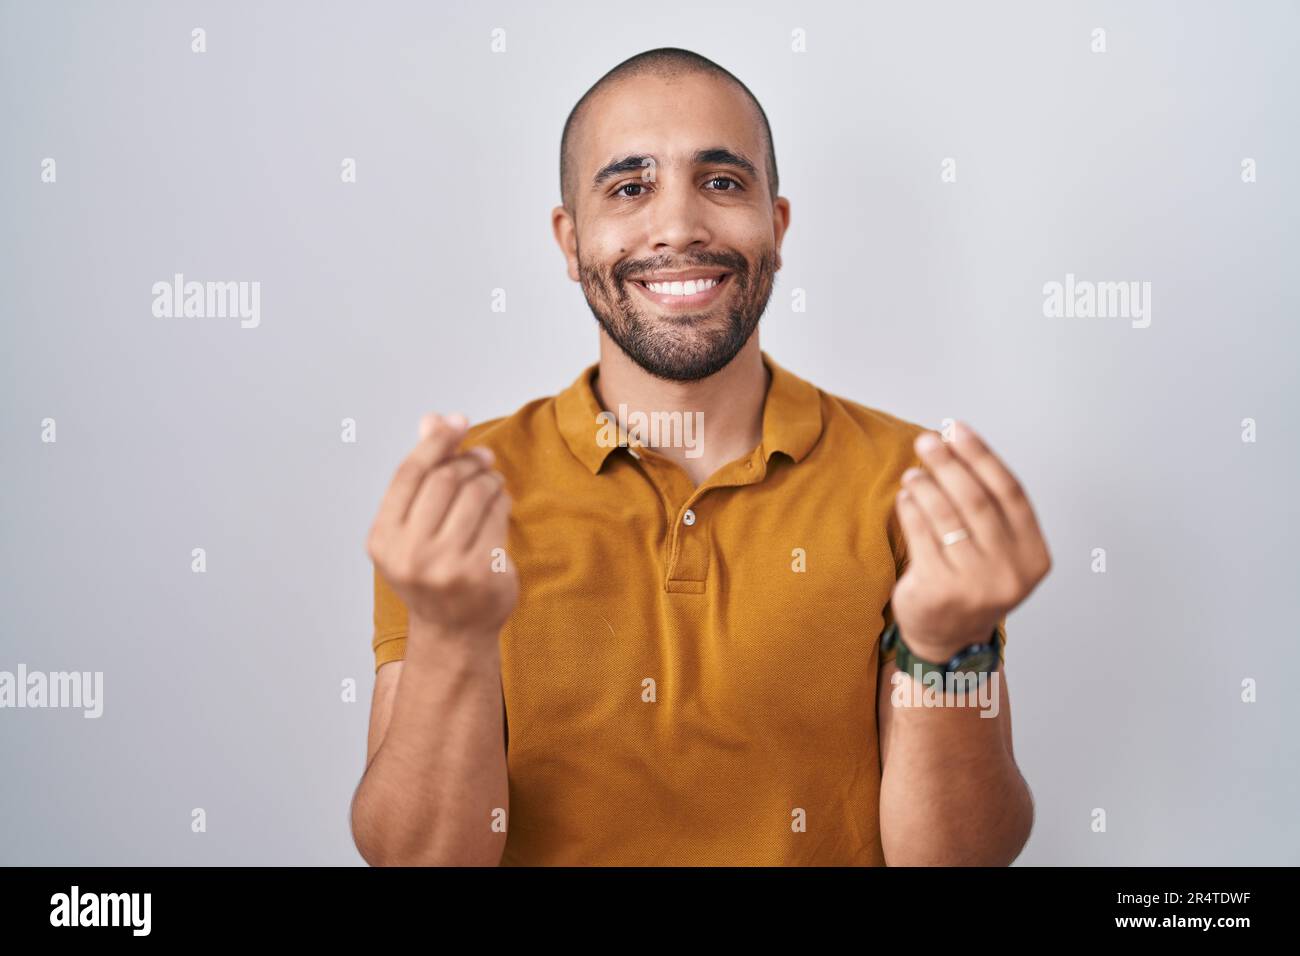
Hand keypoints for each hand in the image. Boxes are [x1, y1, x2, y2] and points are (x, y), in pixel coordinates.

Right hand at [366, 413, 518, 642]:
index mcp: (383, 539)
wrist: (453, 631)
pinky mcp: (480, 572)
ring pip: (475, 493)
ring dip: (489, 478)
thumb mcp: (413, 526)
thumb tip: (431, 419)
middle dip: (468, 460)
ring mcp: (446, 566)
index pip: (409, 473)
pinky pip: (497, 515)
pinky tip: (500, 499)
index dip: (435, 441)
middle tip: (483, 456)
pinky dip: (501, 499)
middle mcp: (409, 554)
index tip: (456, 421)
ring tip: (492, 479)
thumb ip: (421, 473)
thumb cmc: (432, 570)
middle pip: (445, 479)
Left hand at [890, 421, 1050, 661]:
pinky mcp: (941, 591)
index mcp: (1034, 555)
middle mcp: (1011, 571)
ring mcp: (977, 584)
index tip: (958, 430)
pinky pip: (922, 537)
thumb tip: (957, 446)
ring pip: (947, 518)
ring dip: (927, 486)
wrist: (947, 637)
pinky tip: (906, 497)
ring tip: (912, 471)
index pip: (1010, 492)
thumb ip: (989, 509)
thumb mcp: (997, 550)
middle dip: (949, 464)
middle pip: (977, 501)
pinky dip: (912, 511)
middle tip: (926, 441)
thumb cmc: (971, 580)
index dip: (983, 456)